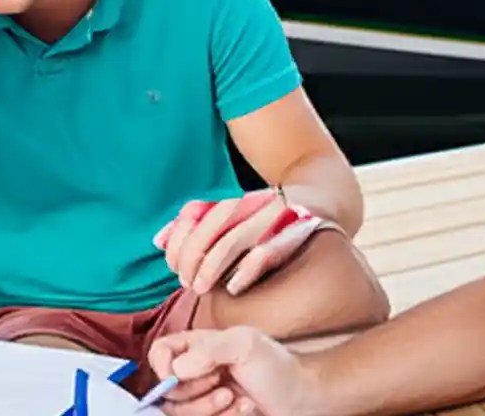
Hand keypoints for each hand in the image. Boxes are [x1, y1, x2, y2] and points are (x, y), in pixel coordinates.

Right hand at [148, 327, 316, 415]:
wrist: (304, 399)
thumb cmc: (279, 367)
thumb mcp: (245, 345)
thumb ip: (207, 349)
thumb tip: (176, 369)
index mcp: (199, 347)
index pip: (161, 352)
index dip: (163, 365)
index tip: (180, 373)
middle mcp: (198, 372)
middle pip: (167, 388)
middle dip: (193, 391)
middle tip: (222, 384)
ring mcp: (205, 397)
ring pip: (180, 411)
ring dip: (207, 408)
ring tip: (235, 399)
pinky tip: (244, 409)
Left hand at [154, 190, 326, 295]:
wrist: (325, 198)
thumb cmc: (271, 219)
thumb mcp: (234, 220)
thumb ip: (196, 228)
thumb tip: (159, 241)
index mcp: (234, 202)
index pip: (196, 215)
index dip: (178, 241)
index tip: (171, 265)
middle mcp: (252, 205)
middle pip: (211, 226)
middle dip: (192, 255)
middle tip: (184, 281)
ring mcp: (274, 217)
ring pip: (235, 238)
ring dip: (211, 264)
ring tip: (198, 287)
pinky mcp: (296, 231)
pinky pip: (269, 250)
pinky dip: (248, 268)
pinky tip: (232, 286)